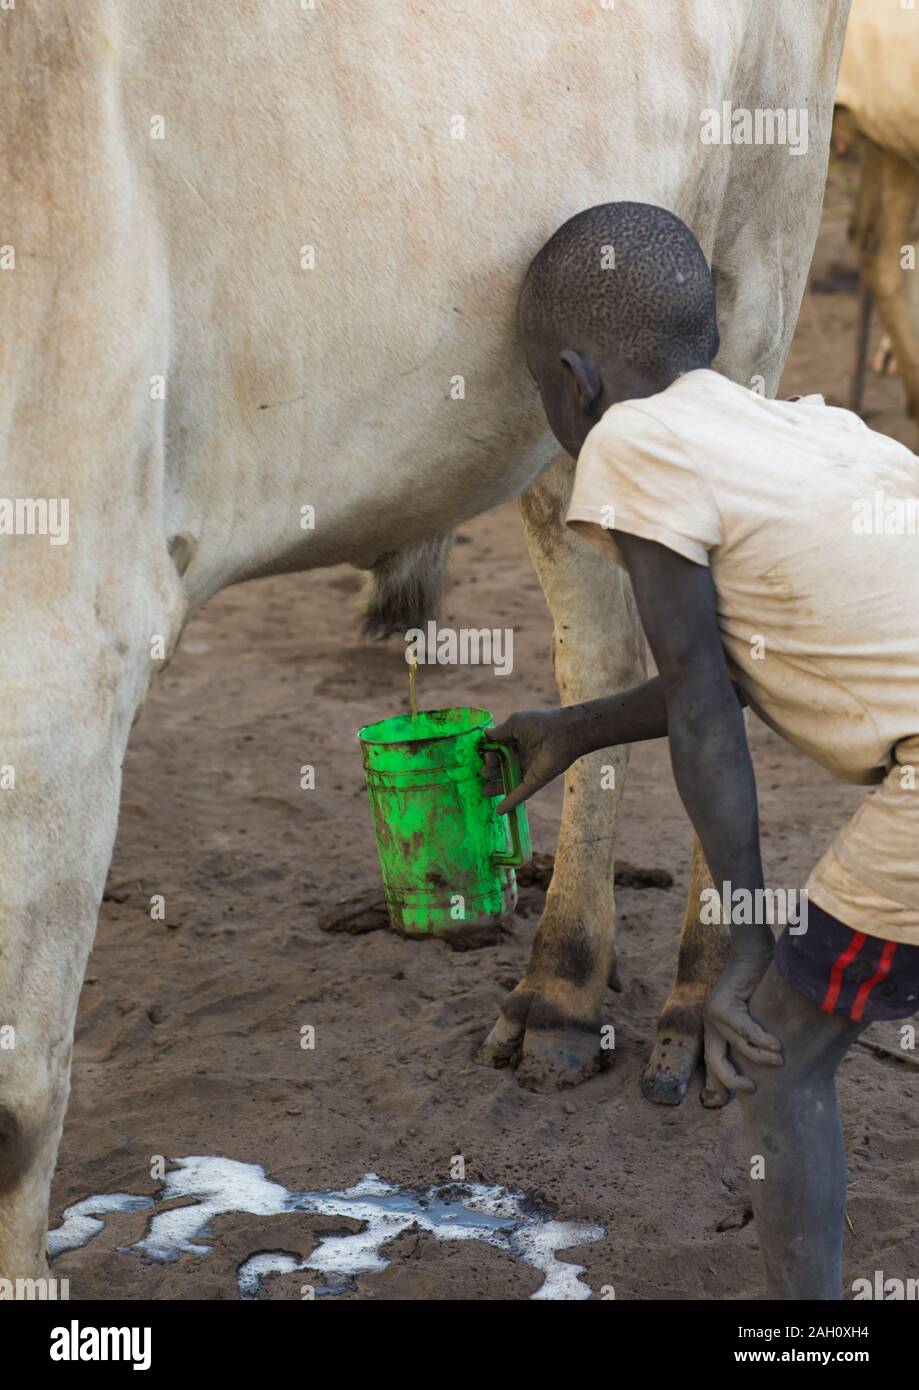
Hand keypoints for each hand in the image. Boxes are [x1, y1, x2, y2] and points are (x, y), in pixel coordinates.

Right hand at [481, 708, 578, 813]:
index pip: (495, 751)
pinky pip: (520, 794)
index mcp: (514, 741)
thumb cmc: (540, 723)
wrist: (564, 733)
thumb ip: (499, 731)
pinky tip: (499, 811)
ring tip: (484, 790)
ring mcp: (526, 770)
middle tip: (488, 764)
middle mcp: (519, 757)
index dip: (486, 753)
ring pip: (506, 782)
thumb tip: (485, 735)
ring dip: (495, 787)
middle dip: (489, 769)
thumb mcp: (516, 723)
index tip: (482, 752)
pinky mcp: (534, 782)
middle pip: (498, 768)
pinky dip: (510, 802)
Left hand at [703, 952, 782, 1094]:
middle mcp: (709, 1023)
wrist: (751, 951)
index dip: (725, 1082)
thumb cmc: (758, 982)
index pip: (714, 1061)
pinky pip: (745, 1030)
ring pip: (738, 1046)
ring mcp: (714, 1014)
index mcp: (714, 1027)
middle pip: (714, 1062)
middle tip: (753, 1090)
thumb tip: (779, 1059)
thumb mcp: (756, 1013)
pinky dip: (762, 1040)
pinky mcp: (724, 1005)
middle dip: (732, 1081)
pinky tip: (777, 1047)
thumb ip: (758, 1034)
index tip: (744, 1094)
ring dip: (760, 1057)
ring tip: (780, 1062)